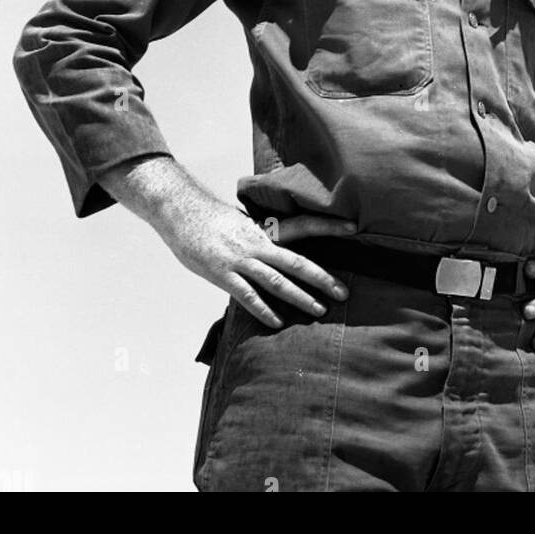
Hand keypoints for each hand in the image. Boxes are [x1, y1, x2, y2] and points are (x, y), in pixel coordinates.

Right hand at [165, 201, 360, 328]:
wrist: (180, 211)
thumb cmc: (212, 220)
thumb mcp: (242, 223)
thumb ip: (261, 238)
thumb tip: (277, 251)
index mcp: (264, 229)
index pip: (303, 225)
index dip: (328, 225)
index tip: (354, 227)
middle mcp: (257, 244)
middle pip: (297, 262)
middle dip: (322, 279)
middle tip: (344, 293)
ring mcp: (240, 259)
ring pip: (276, 281)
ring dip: (300, 298)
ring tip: (319, 311)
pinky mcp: (222, 273)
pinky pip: (246, 295)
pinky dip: (263, 309)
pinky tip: (277, 322)